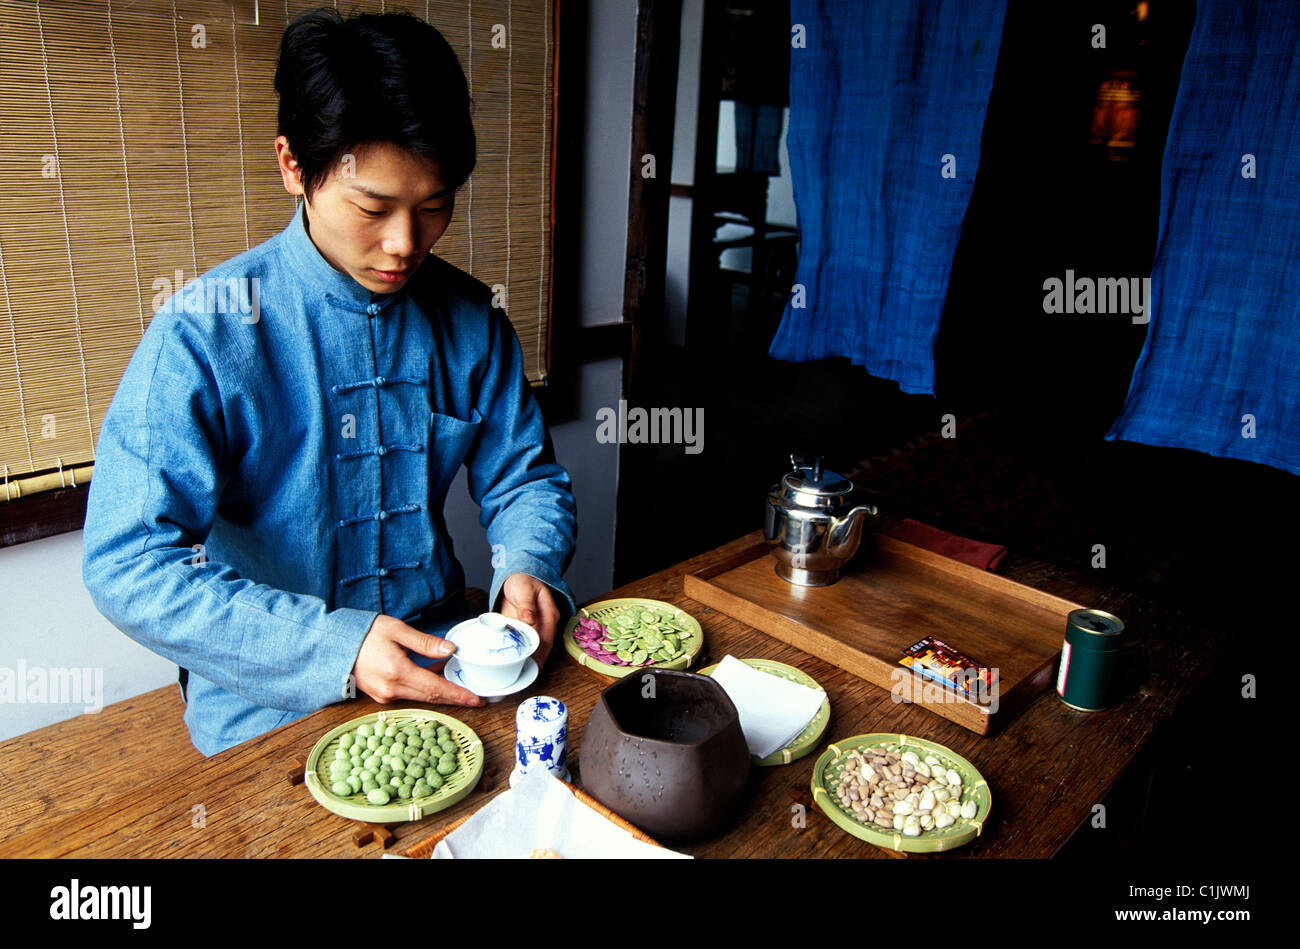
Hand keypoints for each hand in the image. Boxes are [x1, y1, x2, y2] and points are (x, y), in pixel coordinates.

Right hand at [352, 614, 483, 706]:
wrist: (333, 645)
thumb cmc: (364, 634)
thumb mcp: (397, 630)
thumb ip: (425, 642)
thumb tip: (450, 650)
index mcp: (397, 672)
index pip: (435, 689)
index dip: (457, 695)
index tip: (476, 700)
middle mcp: (391, 689)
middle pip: (430, 698)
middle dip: (454, 698)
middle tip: (475, 698)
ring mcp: (384, 695)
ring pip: (420, 698)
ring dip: (440, 693)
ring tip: (459, 687)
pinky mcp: (380, 695)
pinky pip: (409, 695)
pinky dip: (424, 690)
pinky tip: (434, 679)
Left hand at [498, 573, 561, 667]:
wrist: (516, 576)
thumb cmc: (524, 580)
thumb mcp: (525, 589)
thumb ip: (527, 606)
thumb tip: (530, 621)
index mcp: (549, 615)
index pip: (547, 638)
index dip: (542, 654)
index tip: (536, 666)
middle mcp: (543, 624)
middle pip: (541, 647)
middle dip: (534, 662)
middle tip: (524, 674)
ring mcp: (532, 627)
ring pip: (530, 647)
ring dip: (524, 658)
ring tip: (515, 672)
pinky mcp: (521, 628)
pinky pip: (519, 642)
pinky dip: (514, 651)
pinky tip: (507, 660)